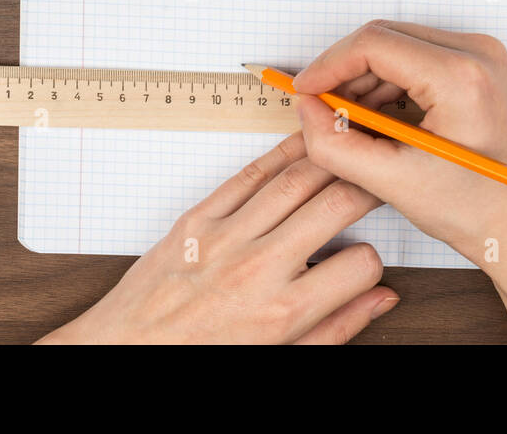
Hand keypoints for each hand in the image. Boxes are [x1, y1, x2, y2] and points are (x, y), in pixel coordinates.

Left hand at [37, 132, 397, 343]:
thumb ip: (335, 330)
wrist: (125, 353)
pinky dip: (283, 153)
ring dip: (333, 158)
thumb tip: (382, 299)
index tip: (366, 259)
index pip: (362, 265)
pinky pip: (250, 173)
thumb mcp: (278, 361)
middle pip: (338, 205)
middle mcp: (258, 269)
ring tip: (352, 152)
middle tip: (380, 179)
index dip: (374, 260)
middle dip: (369, 186)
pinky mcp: (198, 217)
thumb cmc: (201, 358)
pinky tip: (304, 144)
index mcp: (282, 314)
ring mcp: (227, 237)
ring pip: (298, 178)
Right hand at [293, 21, 506, 343]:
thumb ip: (336, 144)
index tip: (304, 92)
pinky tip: (380, 123)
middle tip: (322, 111)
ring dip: (367, 80)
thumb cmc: (481, 210)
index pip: (373, 43)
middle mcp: (477, 53)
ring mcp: (483, 58)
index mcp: (461, 75)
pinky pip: (421, 59)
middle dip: (345, 73)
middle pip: (386, 38)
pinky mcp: (481, 69)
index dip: (328, 65)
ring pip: (401, 47)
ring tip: (351, 126)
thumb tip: (306, 109)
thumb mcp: (393, 182)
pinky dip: (391, 85)